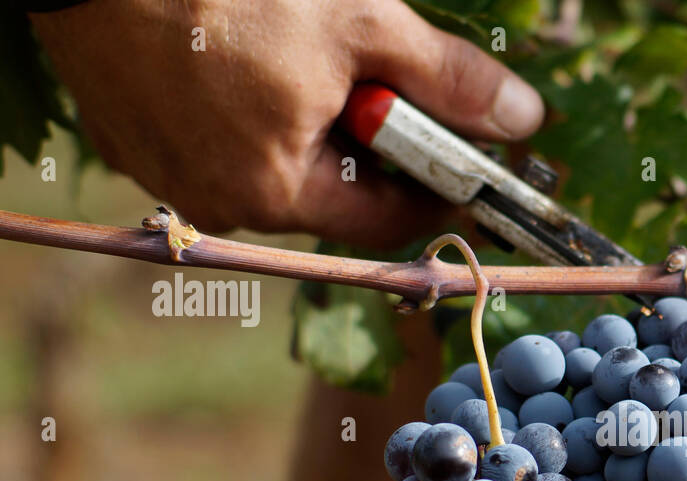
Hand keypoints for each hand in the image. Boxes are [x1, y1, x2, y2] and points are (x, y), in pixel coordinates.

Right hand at [31, 0, 542, 246]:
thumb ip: (448, 80)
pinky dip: (252, 112)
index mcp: (273, 193)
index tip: (473, 159)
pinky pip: (218, 141)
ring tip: (310, 56)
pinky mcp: (133, 139)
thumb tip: (522, 120)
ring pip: (276, 163)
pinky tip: (254, 59)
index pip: (386, 218)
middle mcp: (218, 204)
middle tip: (391, 84)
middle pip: (333, 192)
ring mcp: (168, 174)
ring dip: (313, 122)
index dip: (439, 187)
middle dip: (375, 145)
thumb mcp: (363, 25)